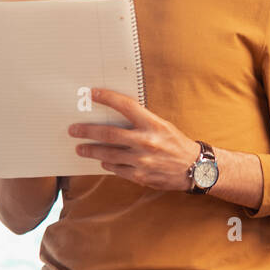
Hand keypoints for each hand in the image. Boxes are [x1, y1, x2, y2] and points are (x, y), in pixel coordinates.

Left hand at [67, 88, 199, 192]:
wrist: (195, 168)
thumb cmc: (177, 144)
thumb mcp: (163, 126)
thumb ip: (141, 122)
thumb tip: (116, 115)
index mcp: (153, 124)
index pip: (126, 106)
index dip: (107, 98)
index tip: (92, 93)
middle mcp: (146, 142)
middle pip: (109, 134)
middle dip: (87, 131)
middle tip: (73, 130)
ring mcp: (141, 161)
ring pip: (107, 154)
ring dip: (91, 151)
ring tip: (80, 148)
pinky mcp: (140, 176)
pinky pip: (116, 169)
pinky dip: (107, 164)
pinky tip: (102, 161)